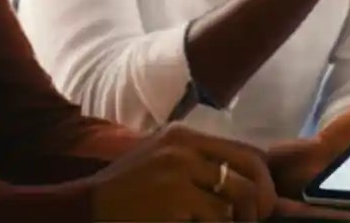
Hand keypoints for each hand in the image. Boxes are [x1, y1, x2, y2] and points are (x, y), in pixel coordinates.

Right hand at [88, 123, 276, 221]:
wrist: (87, 207)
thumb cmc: (126, 190)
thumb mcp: (161, 160)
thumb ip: (198, 162)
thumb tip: (246, 179)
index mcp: (183, 135)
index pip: (244, 150)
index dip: (262, 178)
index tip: (263, 201)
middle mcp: (184, 147)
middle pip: (250, 167)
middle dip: (262, 198)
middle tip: (258, 219)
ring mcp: (178, 171)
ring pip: (238, 196)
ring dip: (241, 218)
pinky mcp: (173, 199)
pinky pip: (216, 218)